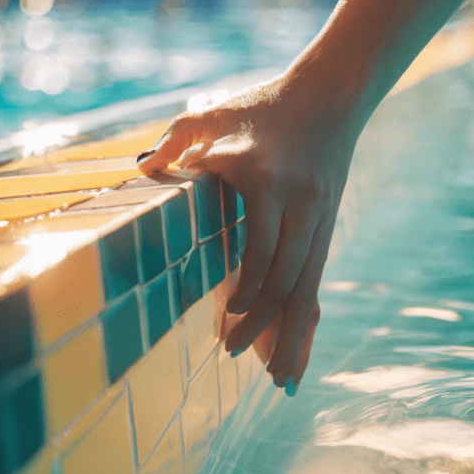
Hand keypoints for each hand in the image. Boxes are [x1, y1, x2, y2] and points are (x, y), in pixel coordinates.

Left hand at [138, 68, 359, 394]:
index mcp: (265, 179)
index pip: (261, 250)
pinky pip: (317, 279)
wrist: (331, 93)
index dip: (246, 294)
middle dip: (264, 326)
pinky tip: (303, 348)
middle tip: (234, 356)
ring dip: (293, 335)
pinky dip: (309, 319)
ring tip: (281, 380)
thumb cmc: (264, 103)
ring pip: (308, 287)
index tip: (225, 324)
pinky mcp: (328, 224)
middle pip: (287, 279)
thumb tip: (142, 169)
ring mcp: (319, 217)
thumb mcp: (214, 111)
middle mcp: (299, 204)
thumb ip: (176, 139)